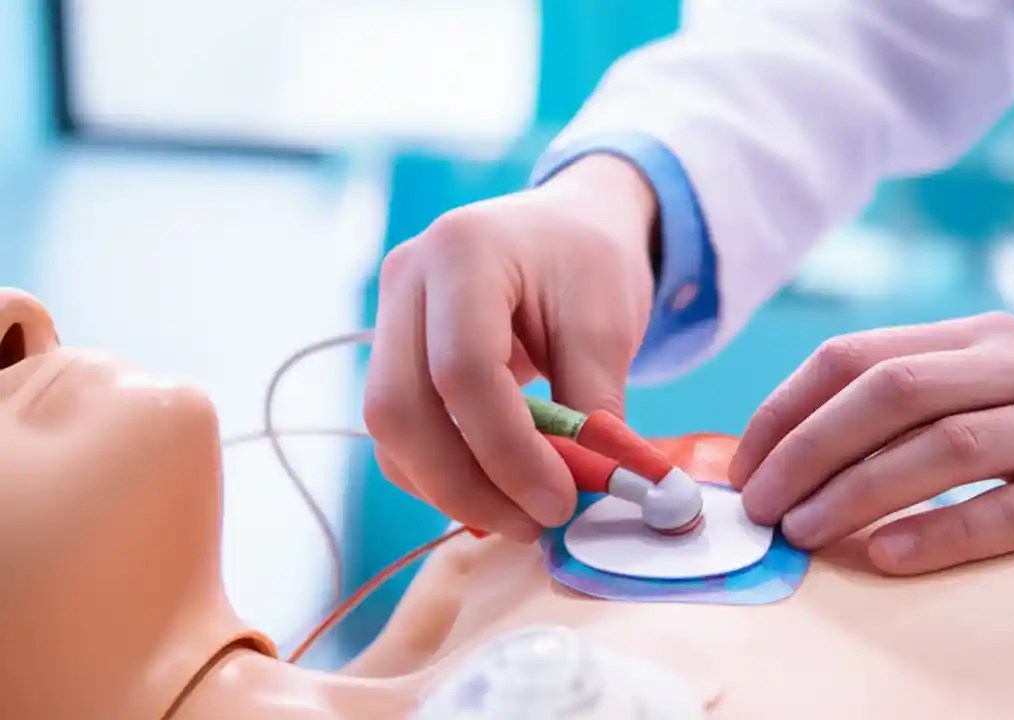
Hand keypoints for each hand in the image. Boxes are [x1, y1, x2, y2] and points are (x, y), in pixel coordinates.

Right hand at [364, 156, 657, 540]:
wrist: (568, 225)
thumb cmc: (591, 262)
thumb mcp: (609, 327)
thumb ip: (594, 413)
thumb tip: (590, 498)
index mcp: (463, 251)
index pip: (463, 372)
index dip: (508, 453)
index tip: (560, 503)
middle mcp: (407, 279)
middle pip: (402, 409)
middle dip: (466, 486)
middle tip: (537, 524)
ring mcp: (388, 316)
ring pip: (389, 431)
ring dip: (451, 490)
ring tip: (524, 513)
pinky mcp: (391, 354)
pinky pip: (398, 434)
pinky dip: (441, 475)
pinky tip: (497, 490)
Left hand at [729, 312, 1013, 574]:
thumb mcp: (985, 374)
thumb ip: (905, 397)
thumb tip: (789, 453)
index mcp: (972, 336)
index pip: (857, 356)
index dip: (789, 409)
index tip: (745, 465)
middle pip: (894, 393)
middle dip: (811, 448)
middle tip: (763, 505)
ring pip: (948, 446)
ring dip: (861, 490)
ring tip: (804, 531)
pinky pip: (1013, 509)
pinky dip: (943, 532)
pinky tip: (887, 555)